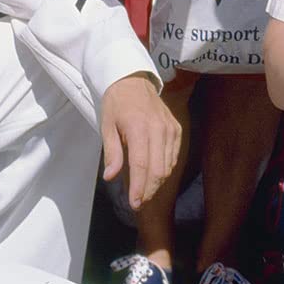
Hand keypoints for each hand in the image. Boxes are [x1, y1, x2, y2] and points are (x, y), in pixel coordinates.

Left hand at [99, 73, 181, 210]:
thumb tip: (110, 177)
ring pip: (168, 166)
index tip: (134, 203)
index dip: (138, 187)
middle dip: (148, 191)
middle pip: (158, 170)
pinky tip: (154, 175)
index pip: (141, 165)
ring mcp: (170, 129)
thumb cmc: (117, 103)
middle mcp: (158, 129)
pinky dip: (165, 170)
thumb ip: (111, 152)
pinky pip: (173, 157)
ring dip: (157, 183)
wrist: (134, 80)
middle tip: (138, 202)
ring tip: (144, 192)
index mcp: (138, 127)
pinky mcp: (177, 129)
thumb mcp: (107, 125)